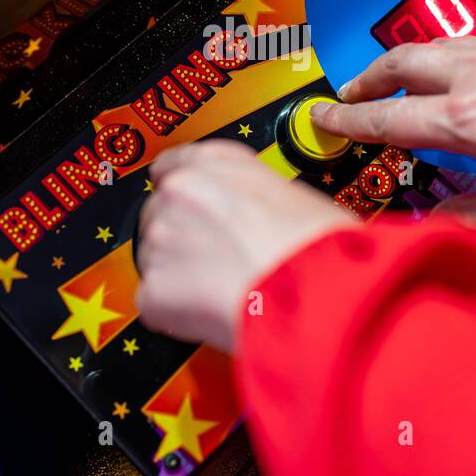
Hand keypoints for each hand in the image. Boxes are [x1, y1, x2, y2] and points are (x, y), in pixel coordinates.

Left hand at [135, 140, 351, 352]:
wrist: (319, 293)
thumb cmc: (321, 248)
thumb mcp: (291, 195)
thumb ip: (250, 196)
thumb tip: (250, 218)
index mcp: (215, 161)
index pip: (171, 167)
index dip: (185, 196)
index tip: (193, 212)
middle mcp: (181, 190)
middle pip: (158, 214)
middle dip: (181, 239)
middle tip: (217, 262)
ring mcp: (162, 237)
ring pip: (154, 259)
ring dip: (179, 276)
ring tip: (223, 290)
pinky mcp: (154, 287)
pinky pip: (156, 302)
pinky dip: (177, 314)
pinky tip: (213, 313)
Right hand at [311, 31, 475, 230]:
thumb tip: (438, 220)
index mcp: (468, 122)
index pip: (388, 118)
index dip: (349, 120)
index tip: (324, 119)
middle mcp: (475, 77)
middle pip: (399, 65)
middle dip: (365, 78)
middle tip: (348, 94)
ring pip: (430, 47)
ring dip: (398, 62)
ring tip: (389, 78)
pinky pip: (464, 42)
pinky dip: (439, 56)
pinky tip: (451, 72)